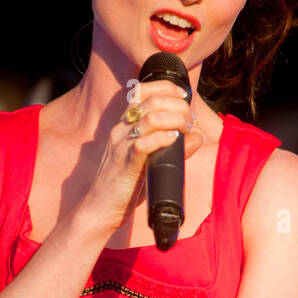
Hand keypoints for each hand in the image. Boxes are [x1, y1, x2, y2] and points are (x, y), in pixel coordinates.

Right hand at [81, 80, 203, 236]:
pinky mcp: (125, 164)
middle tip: (190, 118)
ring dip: (175, 119)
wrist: (99, 210)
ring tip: (186, 128)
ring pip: (150, 118)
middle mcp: (121, 130)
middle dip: (177, 105)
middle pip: (151, 100)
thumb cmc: (124, 187)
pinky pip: (143, 144)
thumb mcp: (149, 162)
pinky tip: (174, 140)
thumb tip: (198, 137)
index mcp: (124, 126)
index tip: (184, 97)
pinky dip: (163, 139)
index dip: (166, 88)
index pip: (141, 91)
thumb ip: (172, 148)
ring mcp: (121, 146)